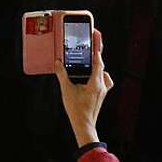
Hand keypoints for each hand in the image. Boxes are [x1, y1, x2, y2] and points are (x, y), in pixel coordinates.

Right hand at [55, 23, 112, 147]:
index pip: (98, 60)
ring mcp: (103, 90)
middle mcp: (102, 85)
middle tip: (93, 42)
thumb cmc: (77, 110)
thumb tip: (58, 62)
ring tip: (90, 59)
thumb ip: (62, 74)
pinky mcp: (101, 94)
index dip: (97, 46)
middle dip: (96, 53)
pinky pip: (103, 80)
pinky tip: (90, 76)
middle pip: (101, 65)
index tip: (96, 35)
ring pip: (103, 73)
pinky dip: (98, 75)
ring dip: (98, 65)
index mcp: (96, 82)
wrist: (84, 125)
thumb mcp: (66, 90)